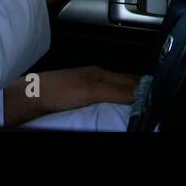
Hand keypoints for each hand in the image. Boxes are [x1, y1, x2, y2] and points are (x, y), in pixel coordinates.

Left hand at [3, 66, 138, 125]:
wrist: (31, 96)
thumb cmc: (59, 89)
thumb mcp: (91, 91)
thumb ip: (115, 91)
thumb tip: (139, 93)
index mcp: (101, 73)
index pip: (129, 80)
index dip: (142, 87)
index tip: (154, 96)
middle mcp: (96, 79)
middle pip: (123, 86)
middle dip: (136, 93)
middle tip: (149, 103)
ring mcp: (87, 89)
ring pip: (113, 93)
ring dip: (124, 100)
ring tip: (135, 108)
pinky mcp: (79, 100)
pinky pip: (102, 102)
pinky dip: (112, 106)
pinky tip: (113, 112)